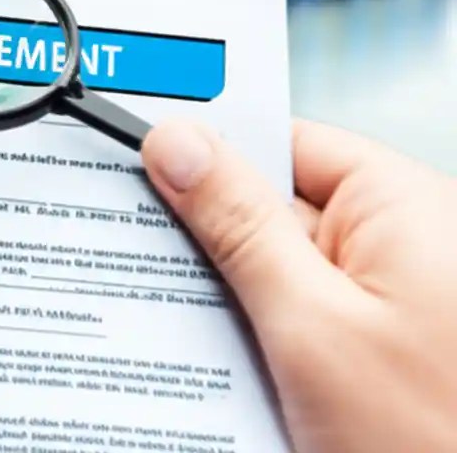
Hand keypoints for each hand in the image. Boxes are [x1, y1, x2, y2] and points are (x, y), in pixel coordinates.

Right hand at [143, 120, 456, 452]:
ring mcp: (398, 300)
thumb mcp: (309, 327)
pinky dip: (263, 342)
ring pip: (282, 273)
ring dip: (235, 304)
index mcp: (403, 206)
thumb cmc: (434, 440)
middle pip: (276, 209)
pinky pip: (304, 321)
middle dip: (213, 245)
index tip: (138, 170)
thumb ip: (240, 227)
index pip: (283, 142)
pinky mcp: (384, 348)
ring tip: (204, 342)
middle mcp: (407, 242)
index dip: (209, 155)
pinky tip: (235, 373)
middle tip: (148, 273)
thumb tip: (179, 144)